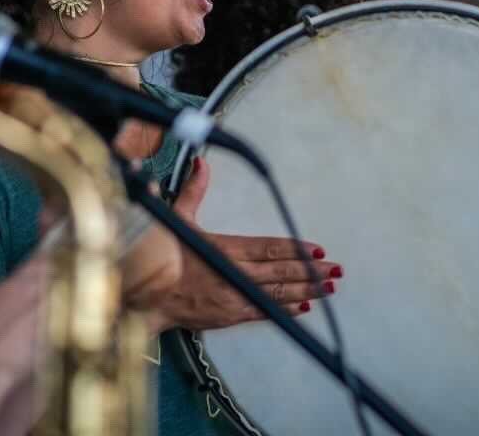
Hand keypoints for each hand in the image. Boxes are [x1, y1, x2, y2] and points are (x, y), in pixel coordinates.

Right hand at [150, 157, 343, 331]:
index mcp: (225, 247)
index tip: (318, 249)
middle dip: (311, 271)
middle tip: (335, 269)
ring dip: (306, 290)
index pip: (269, 247)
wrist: (142, 295)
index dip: (296, 249)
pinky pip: (264, 312)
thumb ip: (194, 191)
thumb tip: (201, 163)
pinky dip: (285, 309)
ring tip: (329, 287)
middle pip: (281, 271)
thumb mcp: (176, 217)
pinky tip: (303, 306)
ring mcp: (234, 297)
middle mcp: (235, 273)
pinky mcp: (229, 316)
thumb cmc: (159, 255)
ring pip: (277, 293)